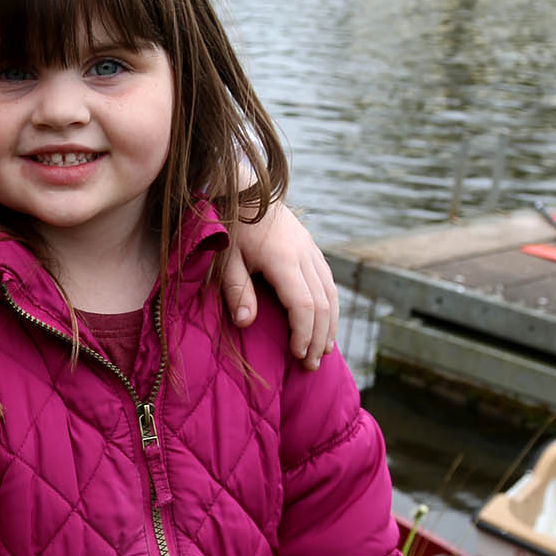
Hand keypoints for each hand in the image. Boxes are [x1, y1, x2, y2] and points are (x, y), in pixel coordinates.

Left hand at [219, 202, 338, 368]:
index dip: (304, 334)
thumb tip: (245, 322)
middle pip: (323, 304)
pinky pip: (328, 282)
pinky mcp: (311, 248)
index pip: (304, 305)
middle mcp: (304, 255)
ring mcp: (311, 250)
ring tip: (321, 352)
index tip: (297, 356)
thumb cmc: (229, 224)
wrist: (244, 189)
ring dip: (329, 325)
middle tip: (309, 366)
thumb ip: (236, 288)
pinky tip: (324, 324)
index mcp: (283, 259)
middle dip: (318, 338)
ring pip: (331, 293)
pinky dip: (329, 307)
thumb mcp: (225, 256)